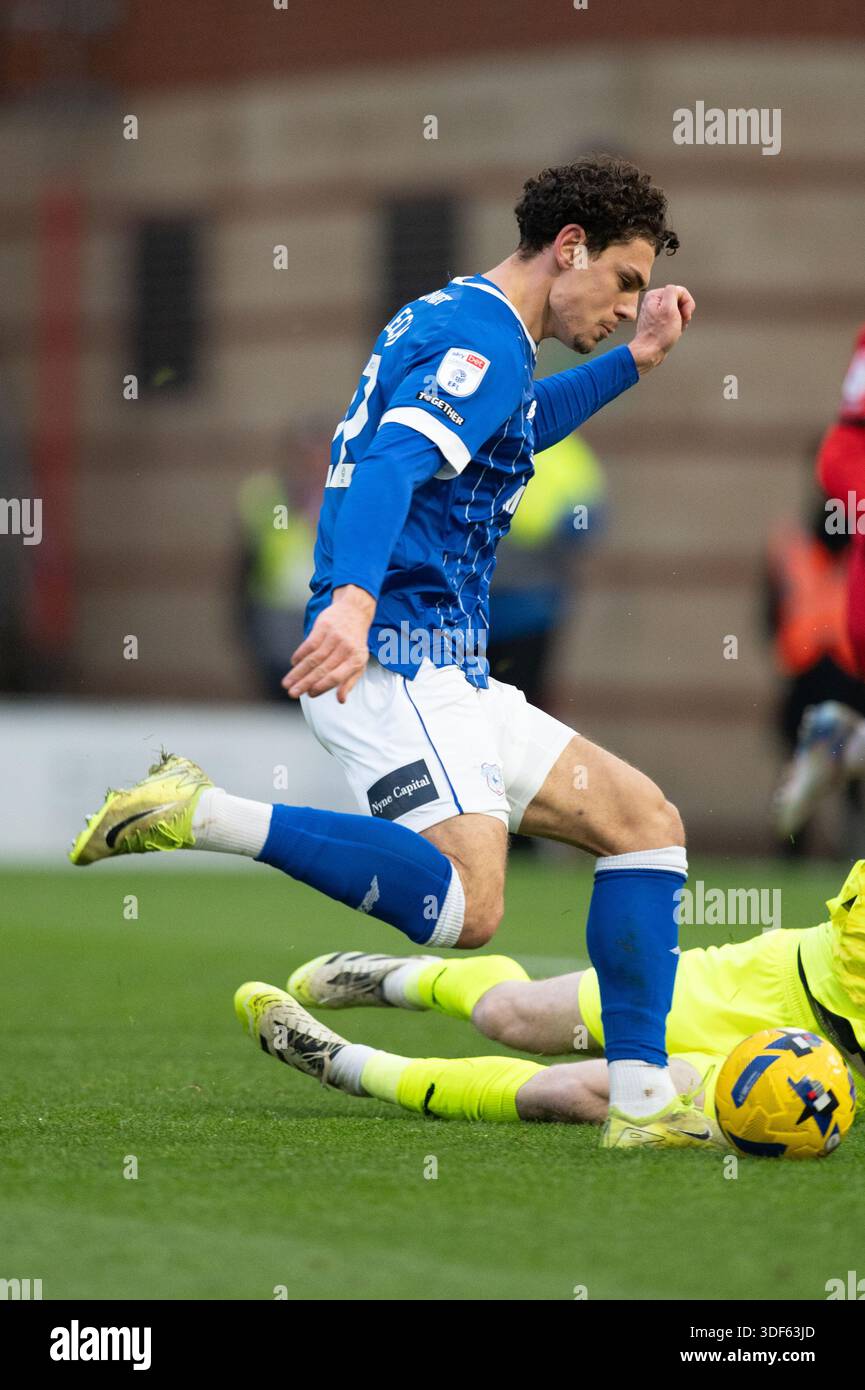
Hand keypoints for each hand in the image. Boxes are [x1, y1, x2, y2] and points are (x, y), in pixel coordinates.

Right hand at [283, 585, 374, 702]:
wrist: (354, 611)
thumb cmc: (355, 641)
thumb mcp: (359, 661)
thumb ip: (349, 681)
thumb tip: (340, 700)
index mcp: (356, 659)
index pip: (336, 677)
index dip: (322, 687)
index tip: (310, 694)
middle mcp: (346, 648)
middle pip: (322, 669)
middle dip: (305, 683)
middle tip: (292, 693)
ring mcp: (334, 637)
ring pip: (313, 658)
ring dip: (298, 672)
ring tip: (287, 682)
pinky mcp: (324, 627)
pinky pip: (309, 644)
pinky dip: (300, 655)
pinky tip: (293, 664)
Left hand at [629, 284, 694, 374]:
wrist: (649, 353)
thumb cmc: (659, 334)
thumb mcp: (669, 309)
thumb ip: (673, 292)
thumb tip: (677, 290)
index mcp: (655, 295)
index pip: (681, 291)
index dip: (687, 303)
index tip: (685, 316)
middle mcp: (653, 301)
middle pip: (679, 301)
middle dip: (684, 313)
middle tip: (680, 323)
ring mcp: (656, 312)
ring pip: (678, 311)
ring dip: (681, 320)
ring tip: (676, 329)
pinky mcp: (658, 322)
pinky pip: (673, 319)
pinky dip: (677, 326)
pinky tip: (673, 333)